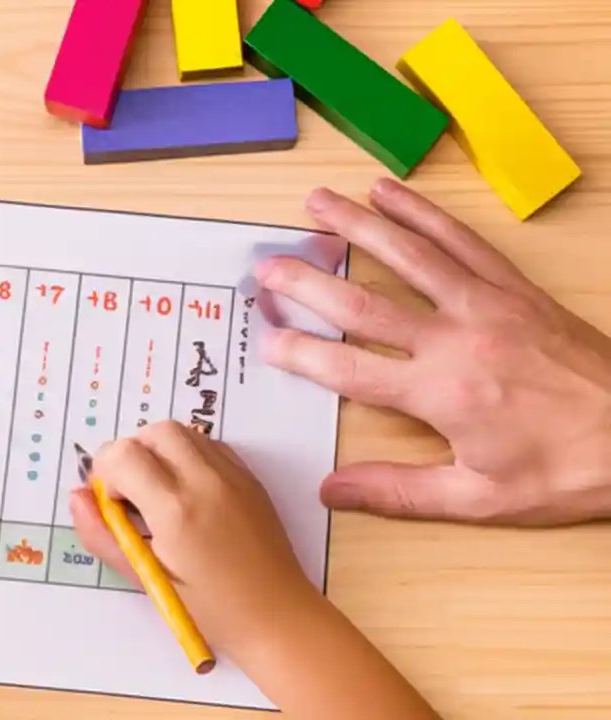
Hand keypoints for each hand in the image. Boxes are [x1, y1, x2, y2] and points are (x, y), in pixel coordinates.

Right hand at [69, 421, 324, 656]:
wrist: (277, 616)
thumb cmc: (209, 609)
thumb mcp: (148, 579)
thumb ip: (104, 536)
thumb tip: (77, 497)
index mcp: (176, 510)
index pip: (124, 454)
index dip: (106, 473)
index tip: (114, 505)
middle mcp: (205, 481)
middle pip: (153, 431)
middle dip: (131, 453)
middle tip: (132, 493)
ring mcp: (232, 474)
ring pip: (182, 431)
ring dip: (158, 450)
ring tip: (158, 491)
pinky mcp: (249, 476)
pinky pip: (208, 444)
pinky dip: (186, 455)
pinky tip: (186, 491)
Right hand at [257, 179, 610, 524]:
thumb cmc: (568, 470)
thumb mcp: (480, 498)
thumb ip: (399, 492)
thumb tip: (331, 490)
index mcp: (440, 394)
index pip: (348, 369)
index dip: (301, 354)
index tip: (267, 343)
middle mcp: (455, 339)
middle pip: (363, 303)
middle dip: (308, 282)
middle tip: (266, 265)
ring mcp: (485, 305)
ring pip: (408, 255)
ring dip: (356, 225)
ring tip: (315, 203)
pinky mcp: (514, 289)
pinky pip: (460, 241)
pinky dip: (422, 214)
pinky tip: (391, 194)